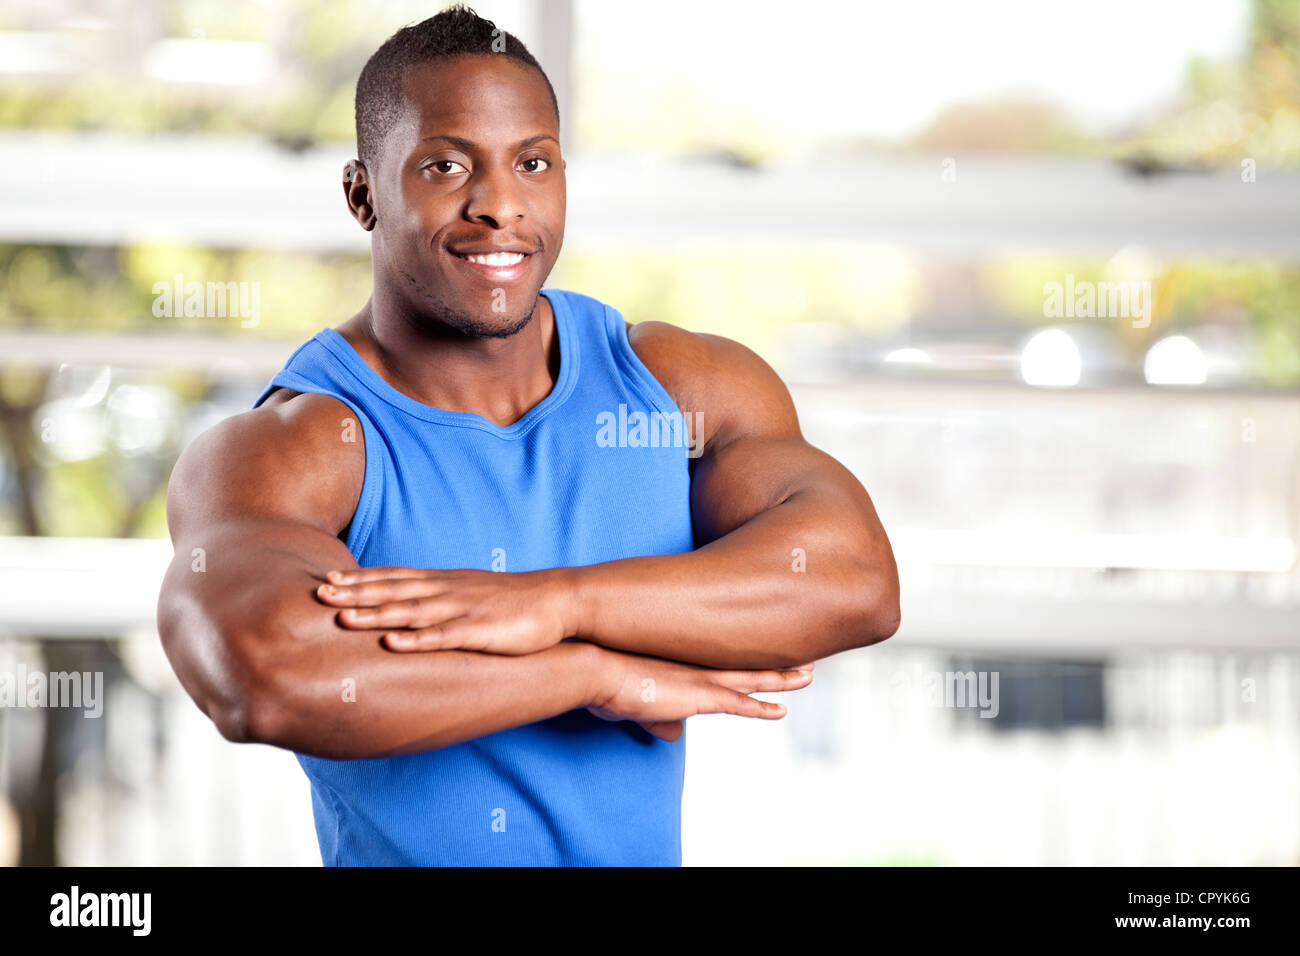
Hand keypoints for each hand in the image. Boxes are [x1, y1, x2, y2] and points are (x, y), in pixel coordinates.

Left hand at [316, 566, 575, 654]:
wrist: (557, 600)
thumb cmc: (511, 601)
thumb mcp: (469, 593)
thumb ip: (439, 598)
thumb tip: (408, 606)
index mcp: (444, 582)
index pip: (394, 577)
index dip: (360, 579)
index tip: (327, 579)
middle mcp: (447, 591)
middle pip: (394, 590)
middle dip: (356, 593)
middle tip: (320, 594)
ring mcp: (463, 610)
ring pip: (412, 611)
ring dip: (377, 614)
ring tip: (344, 619)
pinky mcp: (482, 631)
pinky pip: (445, 637)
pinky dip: (417, 640)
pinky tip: (394, 645)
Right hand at [586, 647, 814, 741]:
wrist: (594, 668)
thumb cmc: (603, 679)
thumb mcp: (634, 701)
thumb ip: (658, 717)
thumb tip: (674, 736)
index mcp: (682, 659)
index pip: (722, 657)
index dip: (746, 657)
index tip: (764, 653)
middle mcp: (696, 663)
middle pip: (746, 660)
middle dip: (775, 660)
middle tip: (803, 655)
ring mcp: (700, 678)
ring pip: (753, 676)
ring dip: (782, 678)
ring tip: (807, 674)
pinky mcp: (698, 696)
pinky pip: (739, 703)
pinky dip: (761, 708)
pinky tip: (781, 711)